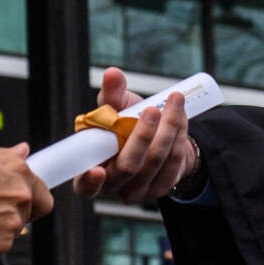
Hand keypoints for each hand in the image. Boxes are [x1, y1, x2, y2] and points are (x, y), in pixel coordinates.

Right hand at [0, 142, 49, 262]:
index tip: (23, 203)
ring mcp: (11, 223)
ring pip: (8, 233)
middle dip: (8, 215)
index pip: (43, 195)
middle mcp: (20, 197)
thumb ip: (5, 158)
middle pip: (26, 216)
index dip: (32, 200)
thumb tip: (23, 151)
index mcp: (18, 172)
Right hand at [74, 66, 198, 202]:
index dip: (88, 181)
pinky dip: (178, 135)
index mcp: (91, 170)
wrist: (156, 137)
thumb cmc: (126, 124)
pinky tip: (179, 117)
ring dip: (168, 128)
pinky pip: (173, 161)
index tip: (96, 170)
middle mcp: (113, 185)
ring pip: (155, 160)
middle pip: (129, 166)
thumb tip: (112, 74)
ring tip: (174, 102)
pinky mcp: (161, 187)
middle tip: (152, 109)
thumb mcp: (116, 108)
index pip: (84, 187)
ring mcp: (138, 190)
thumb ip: (112, 93)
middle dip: (142, 136)